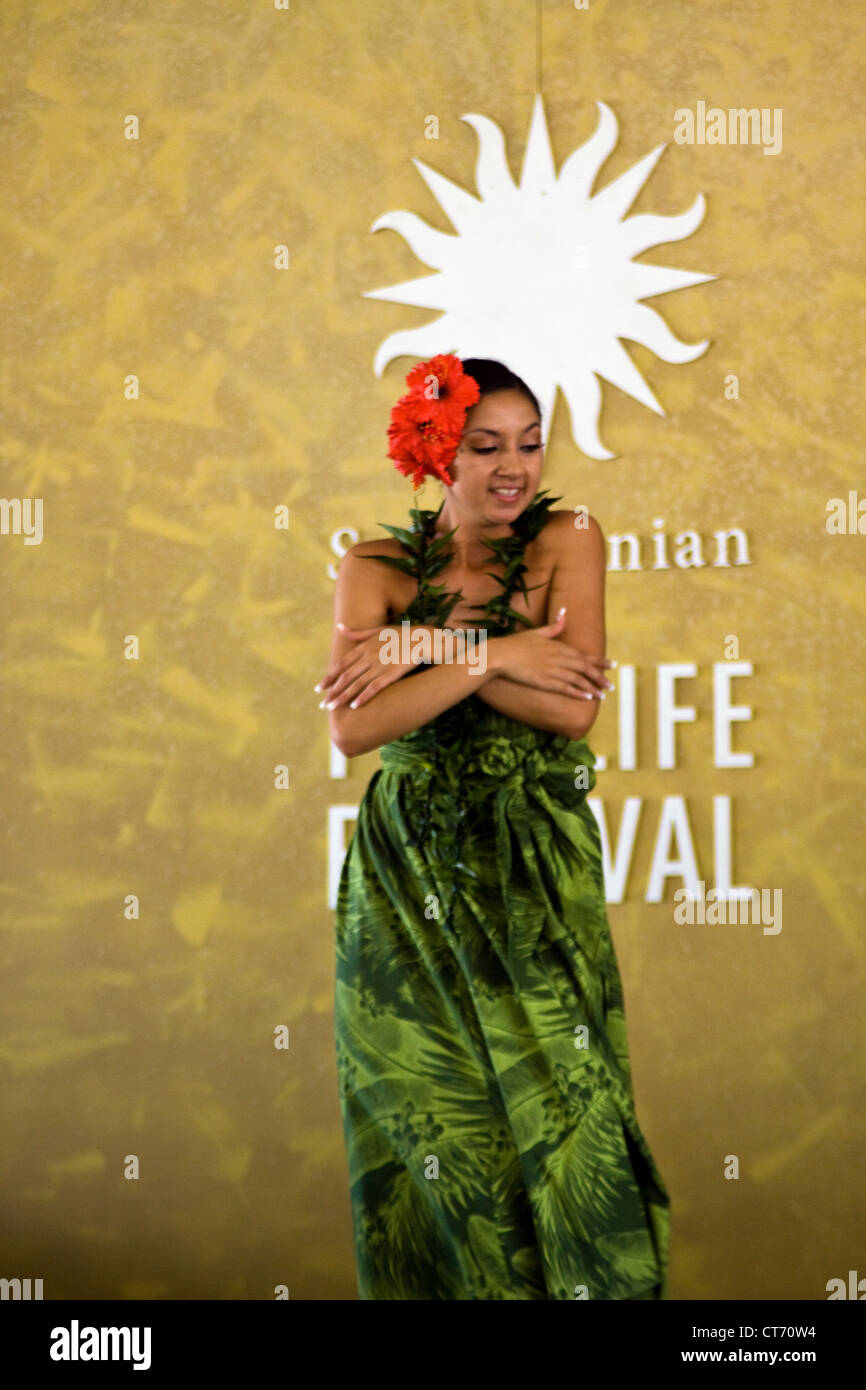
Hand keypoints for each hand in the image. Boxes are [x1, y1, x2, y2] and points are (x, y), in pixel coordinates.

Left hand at [317, 623, 429, 709]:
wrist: (422, 639)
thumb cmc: (401, 635)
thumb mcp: (377, 630)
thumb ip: (357, 633)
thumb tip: (339, 627)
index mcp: (364, 647)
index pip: (342, 664)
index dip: (330, 677)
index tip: (319, 688)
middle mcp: (369, 656)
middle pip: (346, 676)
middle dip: (332, 691)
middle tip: (322, 704)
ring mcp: (380, 665)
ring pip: (357, 683)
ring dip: (343, 696)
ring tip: (332, 708)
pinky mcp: (391, 674)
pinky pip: (374, 687)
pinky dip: (363, 696)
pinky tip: (354, 706)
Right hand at [488, 609, 613, 698]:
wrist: (500, 655)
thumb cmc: (516, 643)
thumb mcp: (537, 632)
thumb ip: (554, 626)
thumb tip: (565, 612)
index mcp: (559, 646)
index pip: (585, 655)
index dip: (600, 661)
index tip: (612, 665)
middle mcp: (559, 658)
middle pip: (585, 669)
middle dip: (600, 677)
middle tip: (611, 685)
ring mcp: (553, 671)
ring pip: (578, 680)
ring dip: (592, 687)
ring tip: (602, 695)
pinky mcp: (545, 682)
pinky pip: (565, 688)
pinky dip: (577, 693)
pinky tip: (587, 697)